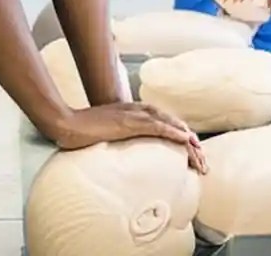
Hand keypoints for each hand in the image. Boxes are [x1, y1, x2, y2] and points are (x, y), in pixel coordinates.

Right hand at [44, 102, 207, 173]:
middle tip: (203, 160)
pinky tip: (186, 140)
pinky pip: (157, 126)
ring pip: (170, 125)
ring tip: (200, 154)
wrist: (68, 124)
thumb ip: (124, 134)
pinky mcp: (129, 121)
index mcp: (137, 112)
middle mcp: (140, 110)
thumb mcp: (110, 131)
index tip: (194, 154)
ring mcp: (135, 114)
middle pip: (174, 124)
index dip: (183, 137)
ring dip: (188, 140)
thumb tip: (132, 147)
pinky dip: (173, 132)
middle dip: (191, 142)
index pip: (167, 124)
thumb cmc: (85, 129)